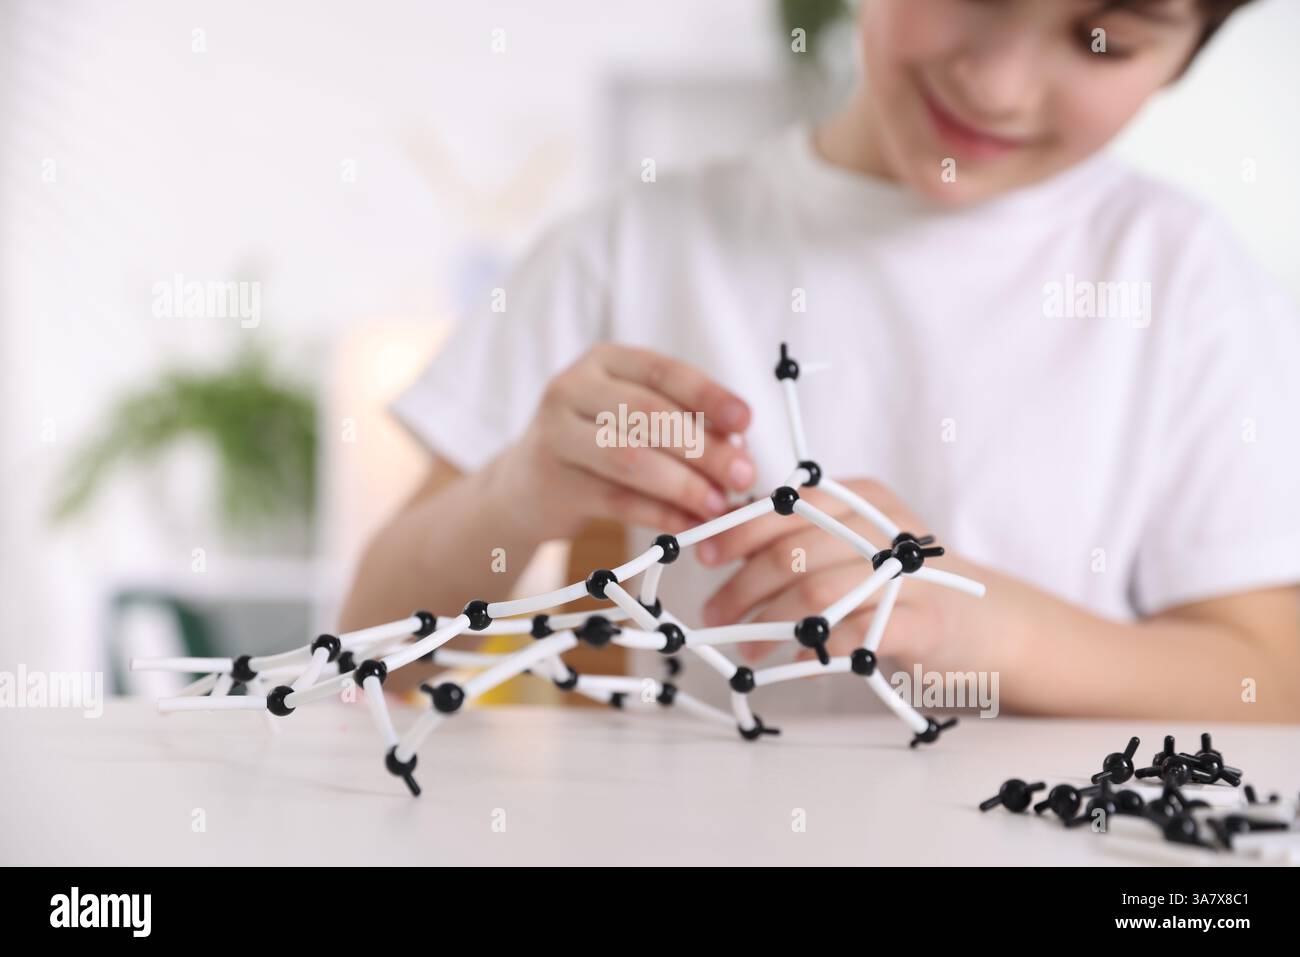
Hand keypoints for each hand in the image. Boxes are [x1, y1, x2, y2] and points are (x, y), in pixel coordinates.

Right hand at [490, 343, 756, 540]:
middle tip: (742, 475)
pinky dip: (659, 515)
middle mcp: (572, 388)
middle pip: (649, 415)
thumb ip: (679, 423)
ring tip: (717, 506)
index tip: (744, 422)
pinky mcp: (552, 483)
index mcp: (603, 361)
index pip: (662, 371)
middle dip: (703, 448)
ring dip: (683, 485)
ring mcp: (556, 435)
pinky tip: (687, 525)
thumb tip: (737, 449)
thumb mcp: (629, 417)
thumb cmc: (594, 445)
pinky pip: (616, 500)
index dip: (708, 396)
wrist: (524, 486)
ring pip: (630, 458)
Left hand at [699, 477, 989, 665]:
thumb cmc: (900, 582)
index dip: (738, 531)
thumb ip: (801, 537)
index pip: (788, 506)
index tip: (705, 556)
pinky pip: (858, 633)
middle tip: (715, 616)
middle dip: (743, 587)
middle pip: (794, 553)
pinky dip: (819, 649)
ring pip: (817, 592)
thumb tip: (721, 545)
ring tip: (747, 647)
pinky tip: (799, 660)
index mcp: (864, 499)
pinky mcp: (927, 622)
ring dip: (769, 624)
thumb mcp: (855, 543)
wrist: (986, 620)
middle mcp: (887, 527)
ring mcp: (910, 575)